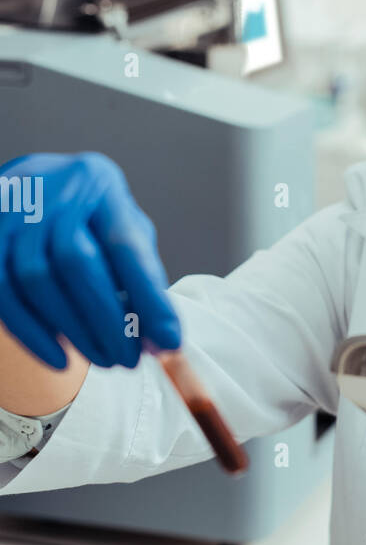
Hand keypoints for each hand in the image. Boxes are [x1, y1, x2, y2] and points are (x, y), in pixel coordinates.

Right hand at [0, 152, 180, 368]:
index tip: (169, 342)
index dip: (149, 298)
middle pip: (75, 260)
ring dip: (73, 330)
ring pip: (35, 277)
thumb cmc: (89, 221)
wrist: (30, 192)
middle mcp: (52, 189)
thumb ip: (143, 279)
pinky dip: (32, 333)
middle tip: (129, 360)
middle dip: (107, 320)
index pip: (125, 244)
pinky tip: (60, 359)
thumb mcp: (123, 233)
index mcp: (99, 184)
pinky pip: (3, 292)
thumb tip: (160, 342)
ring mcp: (12, 212)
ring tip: (104, 359)